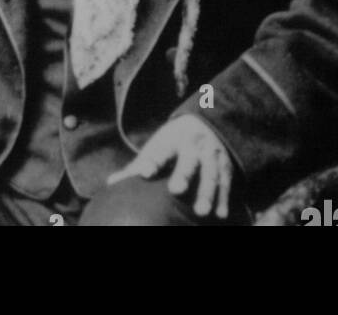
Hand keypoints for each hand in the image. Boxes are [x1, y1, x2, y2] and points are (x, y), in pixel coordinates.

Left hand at [108, 115, 232, 218]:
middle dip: (183, 174)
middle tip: (176, 190)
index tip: (143, 173)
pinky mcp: (225, 167)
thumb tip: (111, 183)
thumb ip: (138, 166)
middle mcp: (193, 145)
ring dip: (206, 192)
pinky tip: (221, 214)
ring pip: (210, 174)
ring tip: (200, 212)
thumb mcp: (157, 146)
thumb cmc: (174, 142)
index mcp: (172, 139)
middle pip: (188, 160)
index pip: (160, 151)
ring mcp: (211, 156)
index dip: (152, 161)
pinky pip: (226, 183)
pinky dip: (224, 198)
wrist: (205, 123)